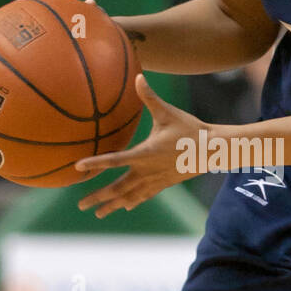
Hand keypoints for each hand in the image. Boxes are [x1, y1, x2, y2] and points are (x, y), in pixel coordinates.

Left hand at [75, 74, 205, 217]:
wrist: (212, 150)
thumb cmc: (190, 129)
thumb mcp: (168, 112)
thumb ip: (149, 97)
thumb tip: (139, 76)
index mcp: (144, 154)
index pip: (114, 160)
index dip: (95, 163)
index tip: (77, 167)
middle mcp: (147, 171)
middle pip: (117, 187)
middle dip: (98, 197)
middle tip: (81, 206)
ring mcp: (155, 180)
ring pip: (129, 196)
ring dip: (112, 205)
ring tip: (99, 214)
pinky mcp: (164, 183)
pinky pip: (144, 195)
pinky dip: (133, 201)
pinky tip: (125, 207)